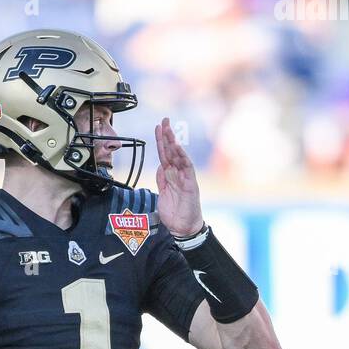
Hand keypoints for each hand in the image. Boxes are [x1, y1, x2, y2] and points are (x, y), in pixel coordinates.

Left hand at [154, 117, 203, 237]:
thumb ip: (161, 179)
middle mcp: (178, 173)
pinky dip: (182, 156)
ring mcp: (184, 177)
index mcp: (170, 175)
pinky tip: (177, 146)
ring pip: (178, 156)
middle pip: (171, 151)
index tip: (158, 127)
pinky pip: (186, 166)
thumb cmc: (174, 213)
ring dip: (173, 142)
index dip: (161, 141)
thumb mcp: (162, 194)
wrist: (183, 228)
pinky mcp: (190, 183)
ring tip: (169, 129)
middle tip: (164, 121)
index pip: (164, 154)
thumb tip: (159, 167)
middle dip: (167, 135)